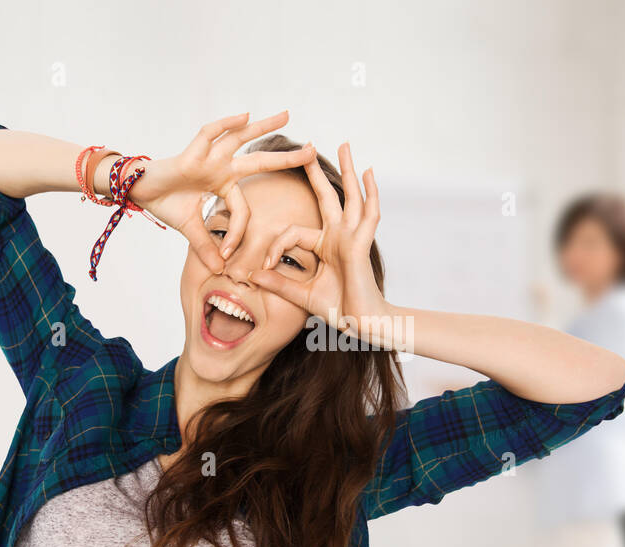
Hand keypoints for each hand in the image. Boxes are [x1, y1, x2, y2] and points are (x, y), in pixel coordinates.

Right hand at [131, 111, 315, 273]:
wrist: (137, 191)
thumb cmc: (164, 202)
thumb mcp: (190, 229)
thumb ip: (206, 246)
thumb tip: (220, 269)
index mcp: (223, 185)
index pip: (244, 209)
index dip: (238, 232)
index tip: (227, 254)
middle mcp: (221, 168)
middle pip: (259, 161)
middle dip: (286, 158)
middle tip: (313, 150)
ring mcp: (208, 158)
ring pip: (241, 139)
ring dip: (264, 127)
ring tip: (287, 115)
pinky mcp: (192, 154)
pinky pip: (210, 133)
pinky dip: (226, 124)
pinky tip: (244, 115)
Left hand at [249, 143, 394, 345]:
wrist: (363, 324)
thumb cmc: (340, 309)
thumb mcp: (301, 294)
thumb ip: (279, 283)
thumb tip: (254, 275)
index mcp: (325, 246)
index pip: (293, 232)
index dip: (276, 247)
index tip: (266, 266)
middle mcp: (339, 237)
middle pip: (328, 197)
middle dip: (318, 173)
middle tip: (310, 147)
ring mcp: (352, 238)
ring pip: (351, 197)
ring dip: (348, 170)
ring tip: (345, 145)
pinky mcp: (361, 244)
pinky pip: (369, 214)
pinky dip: (371, 193)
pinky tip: (368, 173)